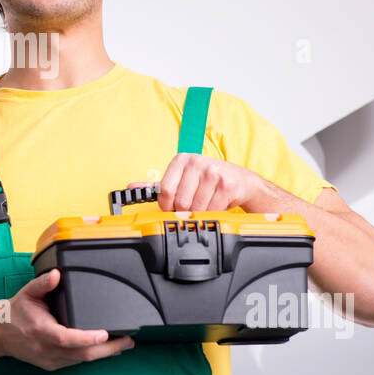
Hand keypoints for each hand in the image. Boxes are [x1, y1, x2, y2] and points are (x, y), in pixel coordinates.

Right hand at [0, 268, 134, 370]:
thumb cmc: (17, 312)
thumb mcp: (27, 293)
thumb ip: (43, 283)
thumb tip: (58, 273)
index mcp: (41, 330)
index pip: (66, 338)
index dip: (87, 338)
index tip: (105, 334)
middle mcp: (46, 348)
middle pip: (81, 355)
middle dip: (108, 350)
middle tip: (128, 341)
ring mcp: (49, 360)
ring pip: (81, 361)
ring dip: (104, 354)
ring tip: (124, 345)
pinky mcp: (52, 365)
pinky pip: (76, 363)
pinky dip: (92, 356)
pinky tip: (106, 350)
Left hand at [130, 155, 265, 212]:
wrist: (242, 181)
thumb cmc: (209, 180)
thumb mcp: (182, 178)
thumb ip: (157, 185)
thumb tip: (132, 187)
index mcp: (181, 160)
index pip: (165, 190)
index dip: (167, 205)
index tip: (172, 208)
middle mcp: (196, 162)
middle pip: (180, 202)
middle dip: (184, 212)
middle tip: (191, 209)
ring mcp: (213, 172)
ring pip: (195, 208)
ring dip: (199, 214)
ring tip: (205, 205)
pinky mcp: (226, 185)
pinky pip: (211, 211)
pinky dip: (212, 215)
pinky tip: (216, 206)